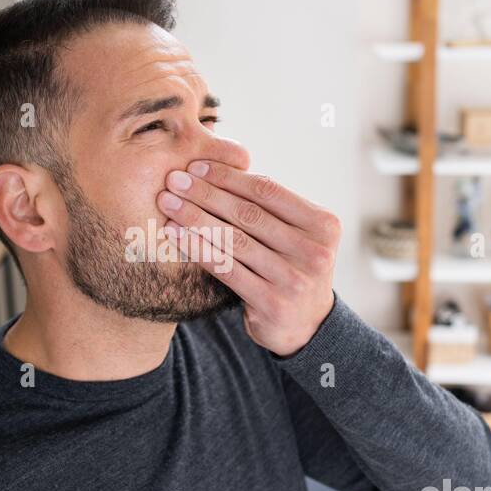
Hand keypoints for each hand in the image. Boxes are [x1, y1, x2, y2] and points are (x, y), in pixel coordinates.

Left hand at [157, 159, 339, 355]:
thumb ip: (270, 207)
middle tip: (173, 180)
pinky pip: (226, 269)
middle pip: (249, 214)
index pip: (268, 191)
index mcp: (323, 224)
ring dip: (195, 218)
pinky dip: (197, 249)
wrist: (306, 325)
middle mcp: (314, 251)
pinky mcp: (272, 303)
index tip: (197, 166)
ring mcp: (294, 279)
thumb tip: (217, 166)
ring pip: (234, 240)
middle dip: (206, 194)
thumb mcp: (295, 234)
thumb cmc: (290, 266)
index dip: (229, 176)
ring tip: (168, 203)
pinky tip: (175, 235)